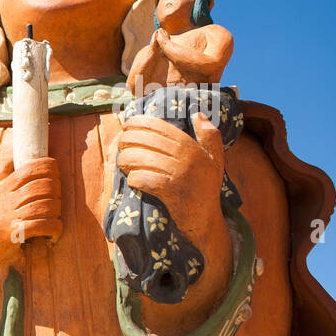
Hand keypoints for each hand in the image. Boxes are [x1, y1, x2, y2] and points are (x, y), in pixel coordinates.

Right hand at [0, 154, 62, 269]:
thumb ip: (2, 172)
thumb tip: (15, 154)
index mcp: (1, 185)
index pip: (29, 168)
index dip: (47, 166)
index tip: (54, 169)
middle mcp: (5, 199)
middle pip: (41, 186)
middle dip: (56, 188)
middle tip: (57, 194)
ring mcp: (10, 215)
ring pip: (45, 205)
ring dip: (57, 209)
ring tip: (56, 214)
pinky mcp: (16, 233)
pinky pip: (43, 225)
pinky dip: (54, 227)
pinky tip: (55, 230)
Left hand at [116, 113, 223, 243]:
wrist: (206, 221)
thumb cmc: (206, 188)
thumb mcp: (215, 160)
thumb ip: (209, 136)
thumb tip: (198, 113)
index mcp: (192, 147)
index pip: (160, 127)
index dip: (139, 123)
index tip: (126, 125)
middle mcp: (187, 158)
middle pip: (146, 140)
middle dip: (127, 140)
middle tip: (121, 145)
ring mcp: (178, 175)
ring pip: (140, 159)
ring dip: (126, 160)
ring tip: (124, 163)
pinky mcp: (170, 193)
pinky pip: (142, 179)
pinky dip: (134, 179)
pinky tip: (133, 180)